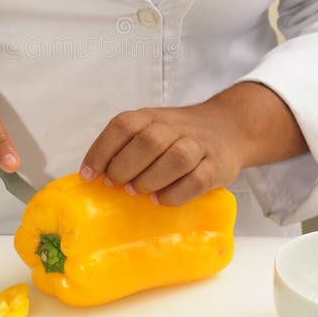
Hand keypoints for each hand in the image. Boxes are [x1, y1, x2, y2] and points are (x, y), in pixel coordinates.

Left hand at [78, 101, 244, 205]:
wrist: (227, 128)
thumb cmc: (178, 135)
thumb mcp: (152, 128)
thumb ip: (127, 145)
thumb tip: (93, 176)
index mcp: (151, 116)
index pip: (123, 125)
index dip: (101, 151)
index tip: (89, 175)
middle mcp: (174, 126)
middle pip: (149, 141)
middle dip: (125, 166)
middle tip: (116, 184)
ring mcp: (198, 145)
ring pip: (177, 158)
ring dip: (151, 178)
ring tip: (139, 192)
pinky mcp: (216, 166)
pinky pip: (198, 180)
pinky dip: (176, 193)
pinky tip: (162, 200)